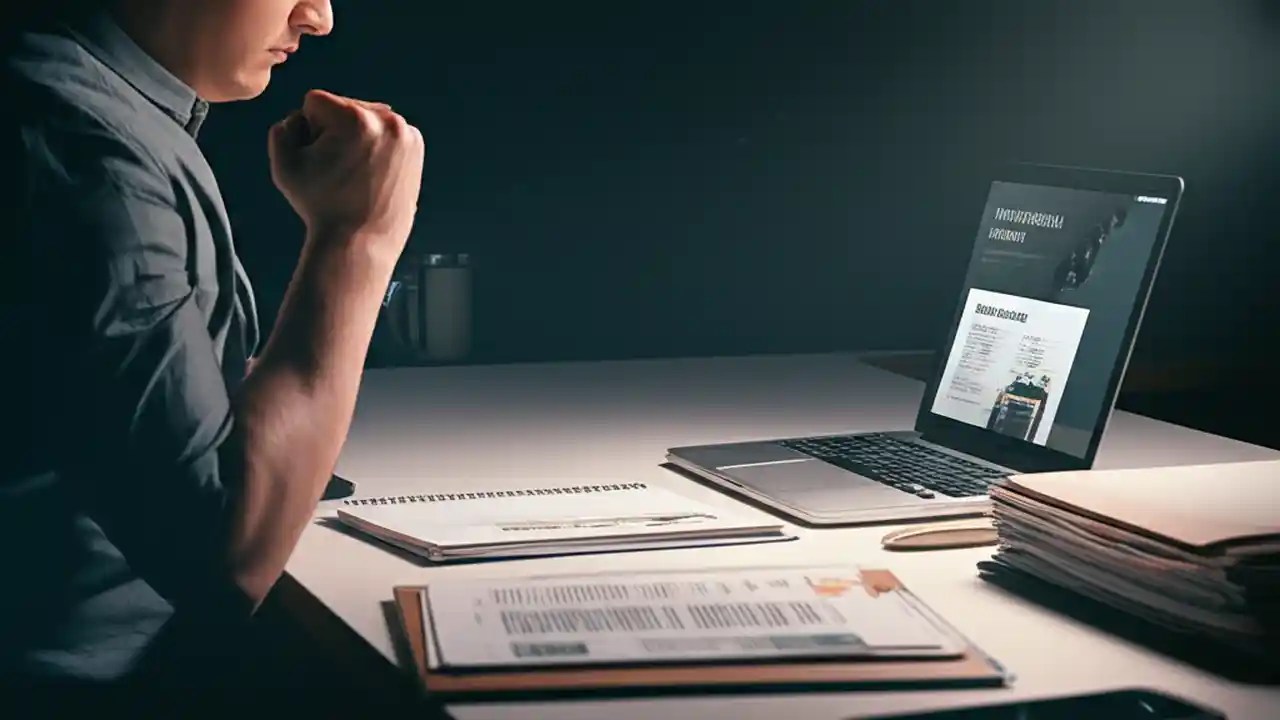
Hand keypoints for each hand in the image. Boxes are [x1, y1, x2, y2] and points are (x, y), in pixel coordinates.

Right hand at [269, 90, 424, 253]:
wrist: (362, 240)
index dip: (308, 130)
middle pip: (343, 106)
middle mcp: (386, 120)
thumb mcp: (284, 165)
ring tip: (355, 172)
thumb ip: (282, 128)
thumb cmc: (321, 204)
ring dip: (354, 136)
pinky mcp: (415, 144)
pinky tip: (371, 171)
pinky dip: (375, 144)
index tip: (320, 160)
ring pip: (364, 117)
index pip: (315, 102)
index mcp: (355, 118)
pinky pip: (384, 131)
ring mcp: (405, 132)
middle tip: (339, 170)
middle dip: (334, 131)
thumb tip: (300, 116)